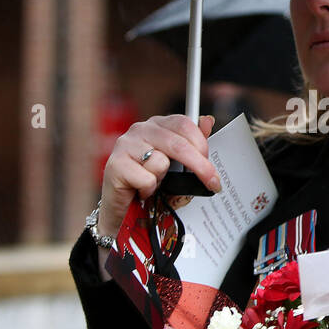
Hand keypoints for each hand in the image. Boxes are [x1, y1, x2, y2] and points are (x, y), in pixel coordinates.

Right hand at [97, 114, 220, 238]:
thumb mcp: (177, 166)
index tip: (212, 167)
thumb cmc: (150, 183)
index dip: (202, 145)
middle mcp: (140, 129)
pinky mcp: (116, 164)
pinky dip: (149, 190)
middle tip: (212, 183)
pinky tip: (141, 190)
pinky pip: (146, 179)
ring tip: (154, 183)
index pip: (184, 124)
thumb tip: (208, 120)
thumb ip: (192, 145)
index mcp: (157, 124)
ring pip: (161, 162)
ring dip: (163, 179)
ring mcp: (125, 145)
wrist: (123, 208)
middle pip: (177, 143)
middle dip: (199, 166)